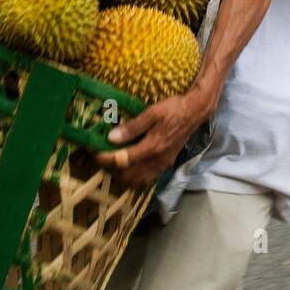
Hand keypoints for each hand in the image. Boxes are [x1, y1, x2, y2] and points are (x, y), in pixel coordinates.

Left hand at [95, 91, 210, 188]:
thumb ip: (132, 127)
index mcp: (152, 147)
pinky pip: (147, 178)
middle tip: (103, 157)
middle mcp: (157, 160)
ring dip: (124, 175)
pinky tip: (131, 166)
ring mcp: (162, 164)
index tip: (95, 153)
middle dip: (113, 169)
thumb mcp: (152, 113)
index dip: (106, 158)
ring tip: (115, 162)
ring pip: (138, 180)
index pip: (122, 160)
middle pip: (128, 175)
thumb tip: (112, 137)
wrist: (195, 112)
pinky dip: (136, 176)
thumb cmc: (173, 109)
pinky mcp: (166, 164)